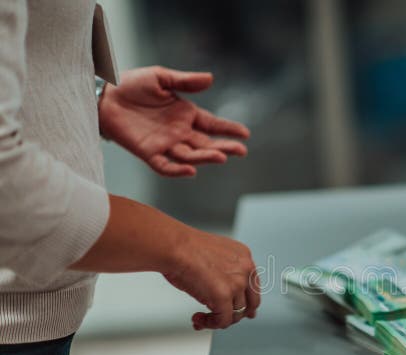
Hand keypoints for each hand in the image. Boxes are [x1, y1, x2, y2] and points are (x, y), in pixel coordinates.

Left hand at [98, 66, 249, 177]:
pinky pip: (165, 166)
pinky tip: (191, 171)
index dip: (229, 129)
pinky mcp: (148, 153)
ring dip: (206, 158)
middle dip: (225, 147)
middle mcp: (179, 132)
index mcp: (186, 114)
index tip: (245, 133)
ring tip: (221, 156)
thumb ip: (185, 81)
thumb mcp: (161, 77)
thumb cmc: (131, 84)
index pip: (213, 124)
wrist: (103, 95)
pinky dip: (178, 171)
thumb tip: (211, 79)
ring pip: (190, 156)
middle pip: (206, 144)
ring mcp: (165, 144)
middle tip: (241, 151)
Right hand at [165, 228, 261, 329]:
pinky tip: (197, 319)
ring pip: (235, 315)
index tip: (239, 311)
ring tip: (199, 319)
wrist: (173, 246)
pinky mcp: (224, 296)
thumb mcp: (213, 257)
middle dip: (236, 315)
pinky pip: (222, 321)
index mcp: (244, 257)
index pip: (252, 286)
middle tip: (221, 320)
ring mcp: (237, 283)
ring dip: (216, 320)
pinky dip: (210, 324)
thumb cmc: (184, 249)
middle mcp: (245, 269)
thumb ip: (224, 272)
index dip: (245, 301)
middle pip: (251, 303)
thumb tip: (222, 293)